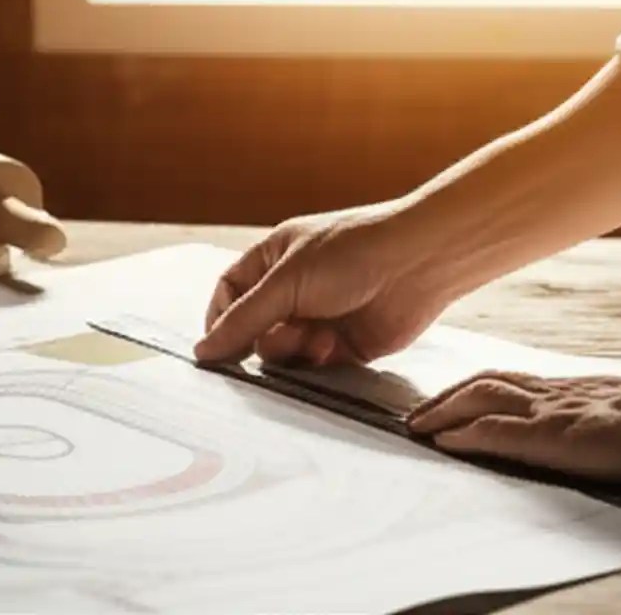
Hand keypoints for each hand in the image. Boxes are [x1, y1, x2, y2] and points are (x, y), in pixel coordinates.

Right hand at [193, 202, 450, 364]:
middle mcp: (293, 290)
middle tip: (277, 339)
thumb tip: (202, 351)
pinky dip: (317, 360)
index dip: (221, 319)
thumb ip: (243, 320)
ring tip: (315, 335)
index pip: (230, 293)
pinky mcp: (343, 347)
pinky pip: (313, 368)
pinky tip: (334, 344)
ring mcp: (318, 318)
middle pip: (253, 329)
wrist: (418, 265)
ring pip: (281, 353)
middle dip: (262, 338)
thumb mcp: (286, 281)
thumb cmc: (352, 253)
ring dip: (292, 348)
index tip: (218, 346)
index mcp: (274, 260)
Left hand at [407, 370, 620, 487]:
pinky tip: (442, 442)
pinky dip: (463, 434)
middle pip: (485, 383)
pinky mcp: (550, 436)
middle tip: (419, 413)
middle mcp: (556, 394)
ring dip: (443, 411)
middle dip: (446, 396)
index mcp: (576, 389)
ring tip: (417, 425)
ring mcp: (551, 412)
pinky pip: (493, 432)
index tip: (453, 399)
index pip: (513, 381)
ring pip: (479, 399)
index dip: (476, 389)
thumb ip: (618, 410)